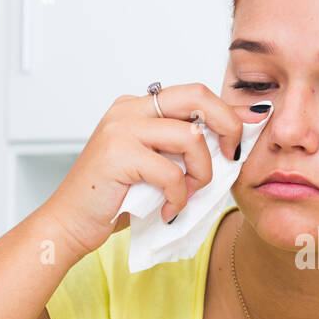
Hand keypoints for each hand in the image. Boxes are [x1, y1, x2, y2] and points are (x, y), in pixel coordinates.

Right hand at [39, 84, 269, 259]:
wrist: (69, 224)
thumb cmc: (115, 200)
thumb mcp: (156, 166)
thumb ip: (183, 150)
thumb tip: (231, 145)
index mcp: (139, 108)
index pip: (194, 94)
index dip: (228, 111)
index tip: (249, 131)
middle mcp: (129, 110)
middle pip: (197, 96)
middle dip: (228, 124)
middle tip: (232, 156)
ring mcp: (122, 129)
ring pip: (190, 138)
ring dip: (201, 173)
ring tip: (187, 195)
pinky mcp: (118, 154)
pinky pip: (172, 173)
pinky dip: (178, 198)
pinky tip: (167, 211)